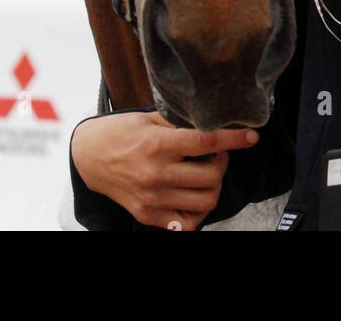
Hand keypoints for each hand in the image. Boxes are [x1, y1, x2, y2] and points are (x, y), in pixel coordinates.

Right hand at [70, 111, 256, 230]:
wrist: (89, 158)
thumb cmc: (121, 132)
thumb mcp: (149, 118)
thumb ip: (181, 121)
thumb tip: (215, 117)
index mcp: (157, 145)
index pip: (206, 143)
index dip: (234, 139)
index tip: (252, 136)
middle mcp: (156, 174)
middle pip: (212, 176)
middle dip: (223, 162)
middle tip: (216, 153)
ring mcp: (152, 199)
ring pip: (206, 201)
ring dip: (214, 185)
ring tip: (204, 171)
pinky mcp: (148, 216)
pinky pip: (188, 222)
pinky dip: (198, 209)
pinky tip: (192, 192)